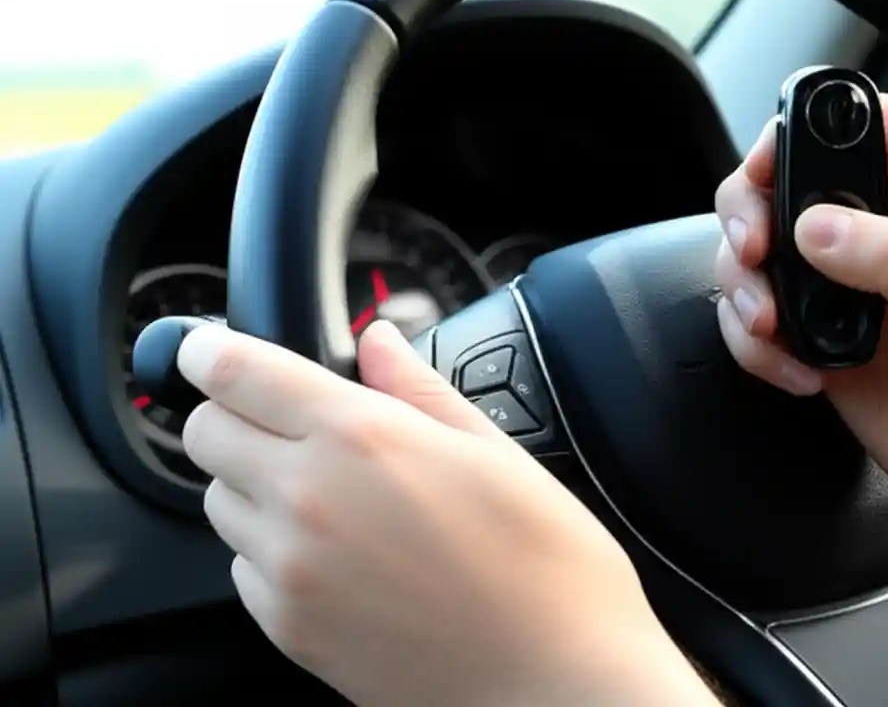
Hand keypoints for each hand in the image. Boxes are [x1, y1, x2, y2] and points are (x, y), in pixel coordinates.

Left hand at [178, 321, 717, 706]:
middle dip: (234, 416)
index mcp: (362, 436)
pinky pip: (241, 569)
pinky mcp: (289, 629)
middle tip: (289, 423)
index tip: (210, 351)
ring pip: (218, 501)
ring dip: (253, 485)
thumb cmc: (547, 568)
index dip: (211, 352)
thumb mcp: (497, 453)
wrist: (556, 683)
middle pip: (206, 434)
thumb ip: (419, 388)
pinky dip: (269, 551)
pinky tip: (337, 555)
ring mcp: (291, 571)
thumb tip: (379, 341)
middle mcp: (307, 499)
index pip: (236, 373)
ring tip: (331, 497)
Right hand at [713, 96, 887, 520]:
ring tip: (768, 325)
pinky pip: (763, 328)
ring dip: (743, 285)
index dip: (817, 124)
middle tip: (751, 248)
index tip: (772, 161)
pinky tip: (797, 374)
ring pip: (764, 258)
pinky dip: (755, 347)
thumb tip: (817, 227)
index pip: (876, 131)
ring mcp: (850, 298)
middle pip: (792, 185)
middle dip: (750, 209)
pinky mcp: (825, 351)